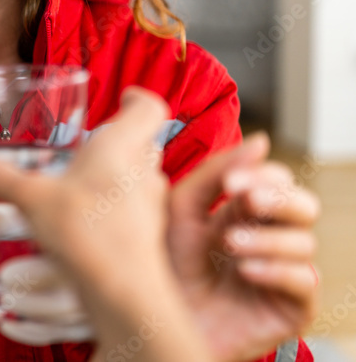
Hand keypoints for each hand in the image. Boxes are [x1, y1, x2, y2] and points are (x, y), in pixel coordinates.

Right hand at [0, 88, 211, 360]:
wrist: (120, 294)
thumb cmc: (87, 234)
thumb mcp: (31, 199)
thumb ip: (1, 179)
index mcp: (123, 145)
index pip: (149, 107)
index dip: (137, 98)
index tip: (124, 96)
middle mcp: (145, 173)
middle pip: (144, 144)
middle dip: (119, 142)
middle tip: (91, 145)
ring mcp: (151, 210)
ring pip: (140, 181)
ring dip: (117, 179)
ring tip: (81, 187)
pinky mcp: (147, 241)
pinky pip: (133, 216)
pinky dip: (113, 214)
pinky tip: (84, 228)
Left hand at [167, 134, 319, 360]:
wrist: (154, 320)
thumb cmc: (165, 265)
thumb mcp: (180, 211)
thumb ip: (214, 174)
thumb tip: (261, 140)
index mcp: (245, 213)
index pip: (276, 180)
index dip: (260, 175)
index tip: (231, 180)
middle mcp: (270, 239)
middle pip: (304, 205)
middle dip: (277, 199)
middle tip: (246, 200)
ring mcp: (283, 273)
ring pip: (305, 243)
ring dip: (266, 238)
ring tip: (229, 246)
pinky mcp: (291, 308)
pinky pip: (305, 282)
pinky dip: (276, 270)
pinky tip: (244, 270)